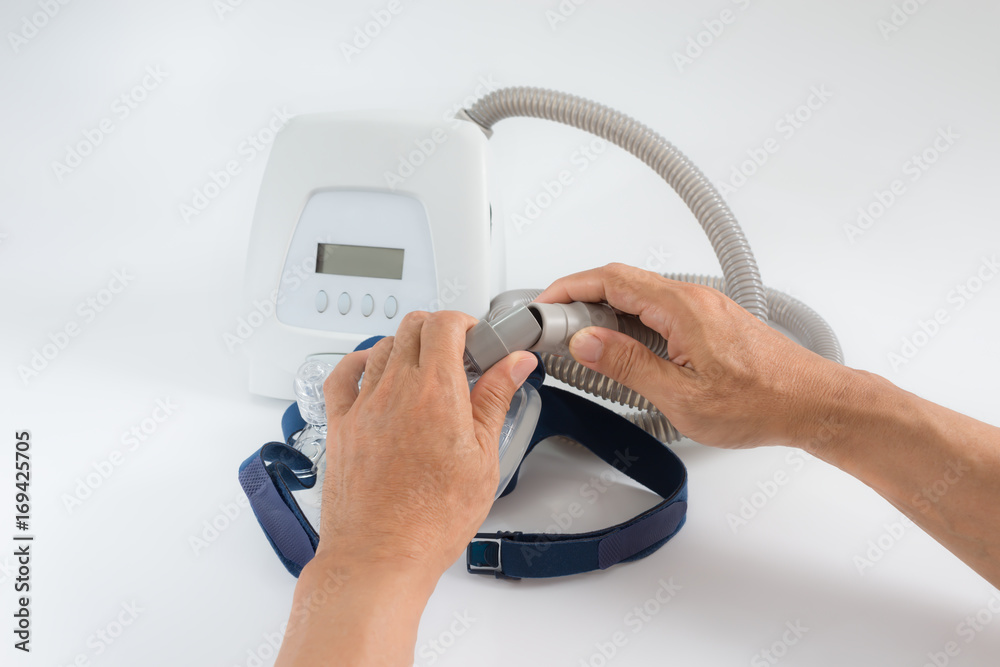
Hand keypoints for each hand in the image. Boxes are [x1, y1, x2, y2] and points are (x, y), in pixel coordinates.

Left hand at [315, 310, 536, 576]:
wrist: (380, 556)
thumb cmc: (430, 520)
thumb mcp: (483, 459)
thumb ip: (496, 400)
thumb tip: (514, 365)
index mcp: (435, 393)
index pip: (444, 324)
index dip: (464, 322)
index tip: (477, 339)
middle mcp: (394, 390)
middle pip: (412, 326)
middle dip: (439, 329)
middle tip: (458, 355)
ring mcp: (363, 405)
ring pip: (381, 345)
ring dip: (406, 345)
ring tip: (424, 370)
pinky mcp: (340, 424)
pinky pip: (342, 374)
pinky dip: (359, 361)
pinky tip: (371, 368)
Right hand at [535, 263, 852, 448]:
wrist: (812, 404)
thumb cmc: (762, 402)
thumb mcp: (682, 396)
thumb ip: (629, 364)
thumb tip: (587, 341)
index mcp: (681, 308)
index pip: (610, 280)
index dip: (569, 287)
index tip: (544, 304)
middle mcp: (692, 298)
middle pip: (621, 282)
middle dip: (580, 299)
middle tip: (555, 327)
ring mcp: (702, 308)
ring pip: (639, 296)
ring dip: (605, 311)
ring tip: (584, 343)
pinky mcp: (709, 321)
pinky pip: (658, 309)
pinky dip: (629, 321)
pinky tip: (624, 349)